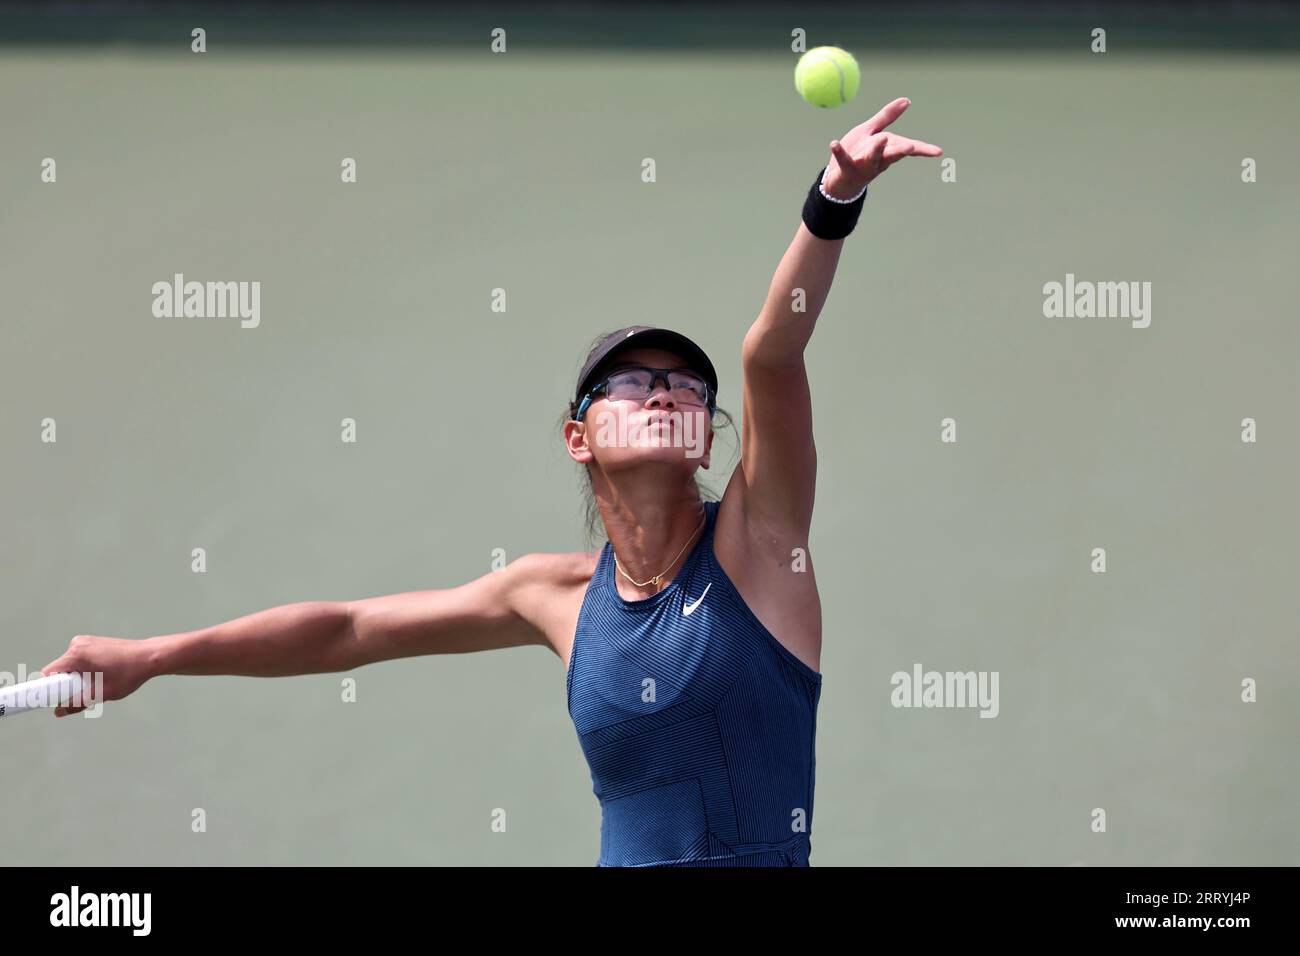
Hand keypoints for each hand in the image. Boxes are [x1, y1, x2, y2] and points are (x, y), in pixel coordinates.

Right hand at [40, 634, 155, 716]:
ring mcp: (84, 641)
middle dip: (66, 685)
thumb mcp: (102, 694)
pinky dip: (84, 670)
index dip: (44, 688)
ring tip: (99, 682)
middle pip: (58, 671)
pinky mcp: (91, 642)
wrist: (150, 656)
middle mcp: (77, 644)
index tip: (44, 700)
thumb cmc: (129, 673)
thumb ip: (78, 703)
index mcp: (76, 655)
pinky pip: (78, 661)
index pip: (47, 674)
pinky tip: (102, 674)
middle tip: (85, 693)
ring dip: (77, 678)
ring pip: (69, 667)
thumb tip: (58, 712)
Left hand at [822, 97, 942, 199]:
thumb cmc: (859, 152)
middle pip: (892, 153)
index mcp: (887, 149)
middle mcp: (878, 159)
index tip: (938, 152)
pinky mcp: (846, 168)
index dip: (923, 149)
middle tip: (911, 147)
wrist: (839, 179)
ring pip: (871, 157)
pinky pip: (843, 159)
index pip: (907, 147)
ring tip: (881, 139)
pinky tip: (833, 143)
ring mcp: (862, 165)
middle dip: (901, 150)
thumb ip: (888, 117)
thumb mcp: (872, 131)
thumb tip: (906, 100)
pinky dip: (839, 151)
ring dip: (876, 149)